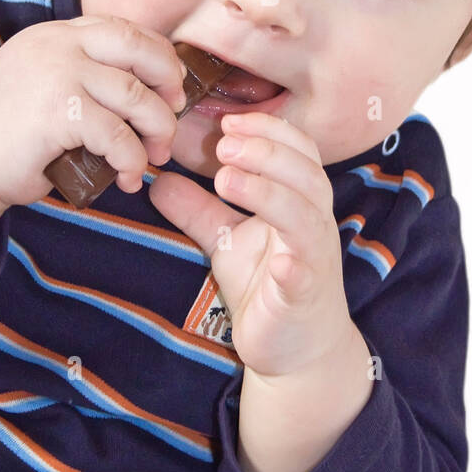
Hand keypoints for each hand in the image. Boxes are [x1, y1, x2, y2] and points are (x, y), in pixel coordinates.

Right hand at [0, 15, 187, 210]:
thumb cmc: (7, 130)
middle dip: (169, 84)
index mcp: (59, 34)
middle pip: (141, 49)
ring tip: (152, 157)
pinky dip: (132, 160)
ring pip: (137, 97)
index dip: (159, 58)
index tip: (170, 88)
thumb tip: (150, 90)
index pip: (127, 29)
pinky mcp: (58, 113)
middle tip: (172, 117)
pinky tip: (127, 177)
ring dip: (157, 132)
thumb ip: (83, 71)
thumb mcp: (44, 80)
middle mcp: (60, 45)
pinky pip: (118, 136)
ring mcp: (59, 75)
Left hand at [148, 111, 354, 378]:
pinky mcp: (305, 294)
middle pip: (305, 172)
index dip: (267, 129)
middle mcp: (313, 222)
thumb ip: (197, 209)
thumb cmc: (267, 285)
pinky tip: (275, 256)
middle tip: (224, 144)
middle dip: (266, 151)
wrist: (297, 351)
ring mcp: (313, 258)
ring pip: (305, 214)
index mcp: (299, 200)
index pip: (296, 149)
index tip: (228, 121)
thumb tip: (158, 179)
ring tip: (228, 179)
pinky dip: (293, 260)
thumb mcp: (226, 240)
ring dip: (270, 191)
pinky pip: (304, 271)